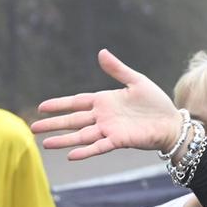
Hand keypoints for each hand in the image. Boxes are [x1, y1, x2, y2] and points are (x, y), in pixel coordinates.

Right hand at [34, 49, 185, 161]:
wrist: (171, 122)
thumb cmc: (156, 103)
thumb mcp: (136, 81)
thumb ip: (117, 69)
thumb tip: (101, 52)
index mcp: (104, 101)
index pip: (76, 102)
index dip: (60, 104)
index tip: (42, 107)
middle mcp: (103, 117)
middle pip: (73, 120)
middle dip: (54, 124)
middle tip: (34, 127)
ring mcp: (109, 130)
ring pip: (81, 135)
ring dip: (64, 139)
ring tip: (46, 144)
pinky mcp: (119, 141)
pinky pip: (99, 146)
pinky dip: (85, 150)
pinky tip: (71, 154)